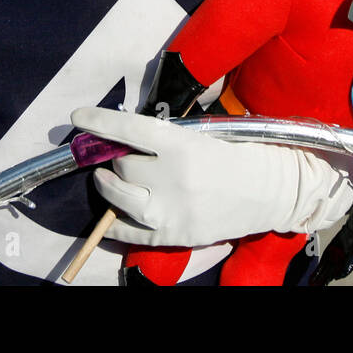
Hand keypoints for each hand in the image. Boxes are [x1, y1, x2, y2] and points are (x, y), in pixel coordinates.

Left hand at [71, 107, 352, 248]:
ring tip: (109, 177)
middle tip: (122, 152)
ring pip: (118, 195)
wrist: (274, 191)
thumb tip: (121, 134)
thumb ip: (165, 135)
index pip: (129, 128)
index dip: (99, 122)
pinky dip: (115, 220)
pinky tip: (114, 209)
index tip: (78, 117)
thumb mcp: (204, 135)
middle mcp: (174, 178)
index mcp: (184, 145)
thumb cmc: (239, 154)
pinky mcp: (176, 235)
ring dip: (108, 183)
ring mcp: (173, 210)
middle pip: (122, 163)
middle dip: (117, 155)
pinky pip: (129, 230)